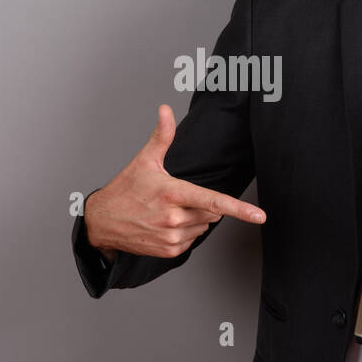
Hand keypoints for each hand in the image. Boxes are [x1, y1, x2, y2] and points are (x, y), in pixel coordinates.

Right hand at [83, 104, 265, 261]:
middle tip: (178, 198)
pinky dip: (185, 233)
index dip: (239, 209)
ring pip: (204, 227)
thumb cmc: (125, 189)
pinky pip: (192, 241)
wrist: (102, 222)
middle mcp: (173, 217)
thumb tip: (166, 110)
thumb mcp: (145, 160)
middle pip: (212, 212)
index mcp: (172, 193)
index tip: (259, 216)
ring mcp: (171, 236)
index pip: (212, 201)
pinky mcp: (169, 251)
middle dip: (203, 204)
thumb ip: (162, 135)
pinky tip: (165, 224)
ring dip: (194, 219)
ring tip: (168, 211)